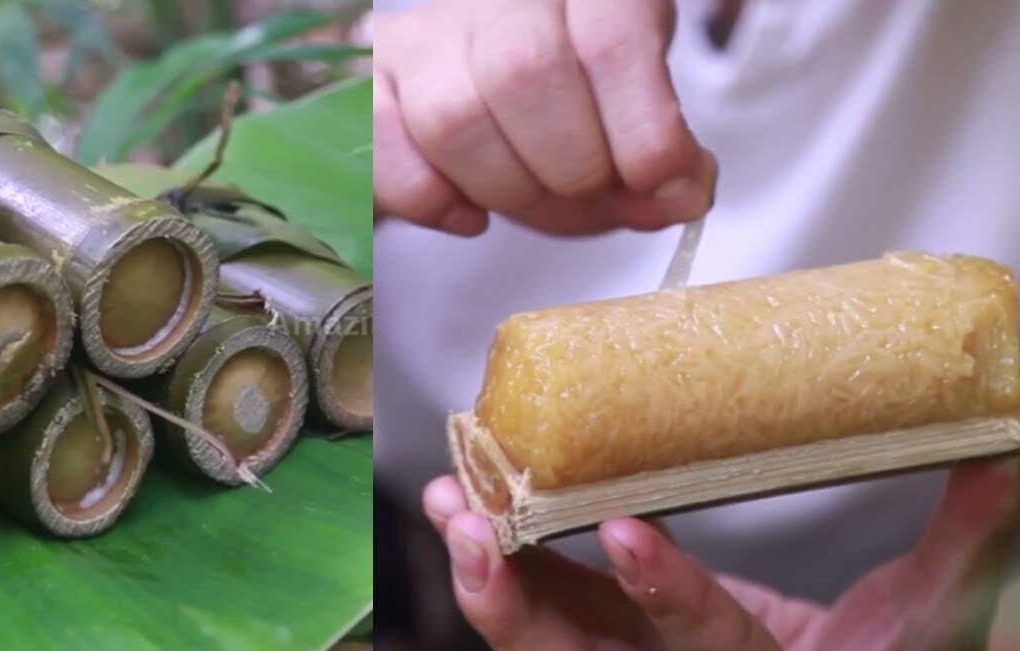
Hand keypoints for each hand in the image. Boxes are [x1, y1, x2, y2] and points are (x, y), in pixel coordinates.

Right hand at [374, 0, 716, 237]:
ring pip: (454, 119)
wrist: (472, 81)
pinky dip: (435, 203)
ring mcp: (421, 37)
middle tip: (588, 198)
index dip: (641, 129)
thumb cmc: (567, 96)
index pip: (609, 41)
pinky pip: (388, 155)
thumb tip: (680, 197)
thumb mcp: (629, 109)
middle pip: (527, 78)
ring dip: (506, 191)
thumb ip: (656, 153)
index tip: (659, 185)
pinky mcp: (370, 87)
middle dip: (569, 170)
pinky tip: (468, 213)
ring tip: (530, 202)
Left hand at [423, 458, 1019, 650]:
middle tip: (472, 534)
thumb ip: (965, 541)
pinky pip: (560, 619)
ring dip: (492, 578)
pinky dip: (518, 570)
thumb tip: (1002, 455)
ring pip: (551, 648)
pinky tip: (482, 515)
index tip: (623, 532)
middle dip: (516, 611)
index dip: (671, 599)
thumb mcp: (937, 624)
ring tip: (451, 504)